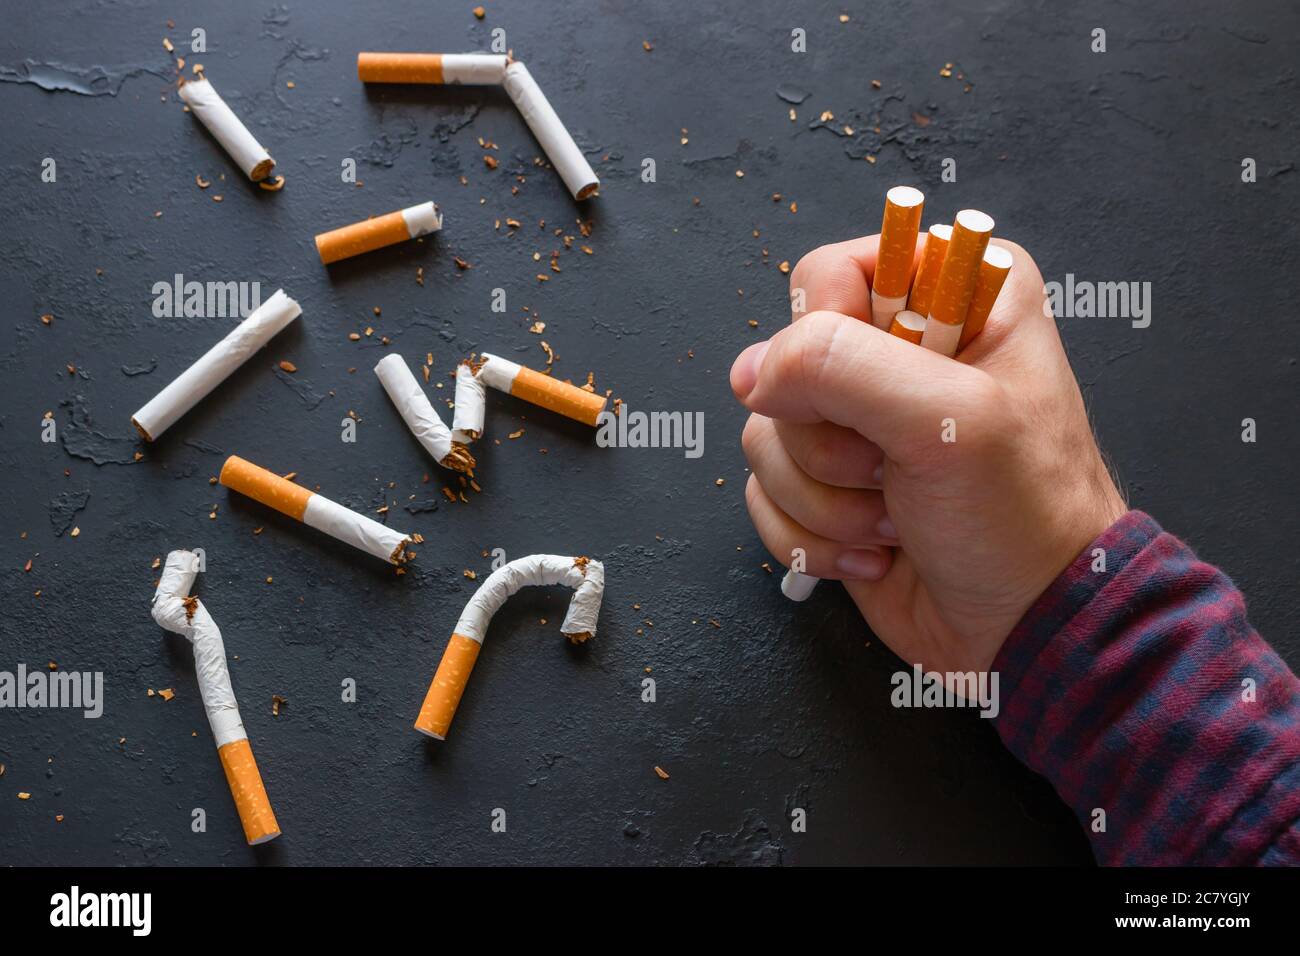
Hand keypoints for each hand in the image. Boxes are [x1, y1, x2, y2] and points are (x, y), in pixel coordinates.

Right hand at [731, 235, 1126, 673]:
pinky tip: (877, 550)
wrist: (1027, 627)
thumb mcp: (947, 420)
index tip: (881, 400)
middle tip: (895, 470)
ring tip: (896, 518)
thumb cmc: (1021, 518)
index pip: (827, 276)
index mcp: (952, 294)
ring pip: (767, 435)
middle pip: (784, 364)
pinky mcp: (828, 485)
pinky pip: (764, 493)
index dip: (831, 342)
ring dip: (826, 498)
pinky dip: (813, 535)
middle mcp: (899, 348)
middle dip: (830, 441)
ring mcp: (857, 421)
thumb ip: (840, 365)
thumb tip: (753, 373)